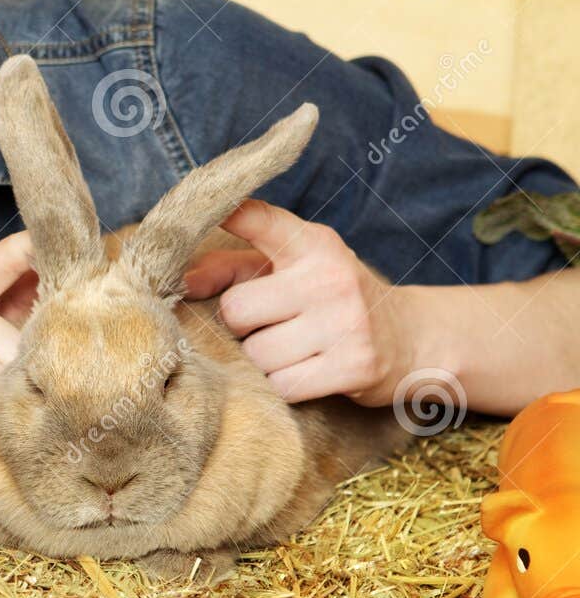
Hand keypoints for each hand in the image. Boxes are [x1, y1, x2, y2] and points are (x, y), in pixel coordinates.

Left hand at [180, 198, 417, 405]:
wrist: (412, 339)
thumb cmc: (333, 301)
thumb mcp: (292, 270)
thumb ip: (233, 267)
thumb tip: (184, 281)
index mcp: (313, 243)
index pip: (259, 219)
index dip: (226, 213)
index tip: (208, 210)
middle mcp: (329, 276)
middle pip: (236, 309)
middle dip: (243, 325)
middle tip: (271, 324)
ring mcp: (345, 321)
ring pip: (256, 354)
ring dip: (265, 361)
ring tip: (294, 350)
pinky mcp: (354, 366)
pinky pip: (282, 386)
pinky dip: (285, 386)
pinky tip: (308, 372)